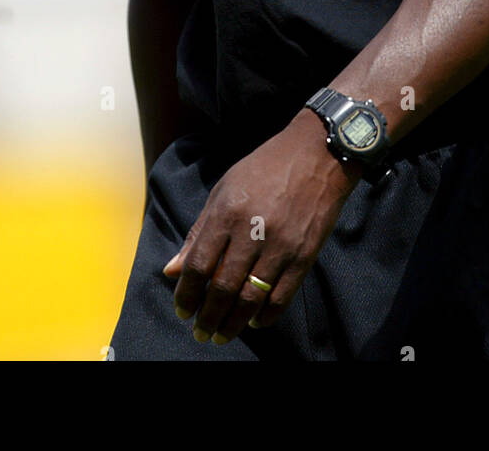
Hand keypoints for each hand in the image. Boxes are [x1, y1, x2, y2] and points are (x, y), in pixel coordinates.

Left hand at [161, 109, 359, 345]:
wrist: (317, 154)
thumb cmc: (264, 168)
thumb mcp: (224, 189)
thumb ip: (198, 232)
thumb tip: (172, 269)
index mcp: (227, 212)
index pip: (198, 265)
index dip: (186, 294)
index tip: (181, 310)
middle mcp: (252, 231)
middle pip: (222, 288)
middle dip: (207, 317)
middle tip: (200, 332)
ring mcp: (281, 245)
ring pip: (250, 299)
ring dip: (232, 324)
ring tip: (222, 334)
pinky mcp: (304, 255)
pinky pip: (281, 297)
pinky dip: (265, 316)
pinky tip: (253, 321)